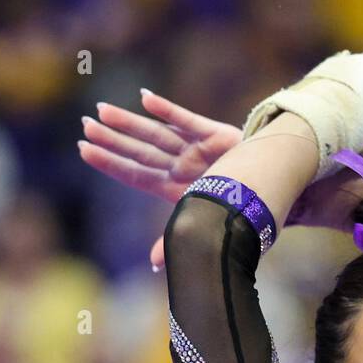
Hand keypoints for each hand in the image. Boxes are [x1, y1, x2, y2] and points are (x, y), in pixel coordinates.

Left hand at [78, 92, 242, 267]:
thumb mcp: (207, 229)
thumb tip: (153, 264)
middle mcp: (181, 167)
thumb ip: (178, 239)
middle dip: (112, 139)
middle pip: (140, 152)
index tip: (83, 150)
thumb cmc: (243, 218)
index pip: (135, 175)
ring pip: (156, 134)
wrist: (278, 200)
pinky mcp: (215, 135)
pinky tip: (145, 99)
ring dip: (129, 123)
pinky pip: (186, 121)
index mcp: (175, 190)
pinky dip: (166, 110)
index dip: (110, 163)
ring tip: (102, 110)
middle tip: (84, 125)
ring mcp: (195, 150)